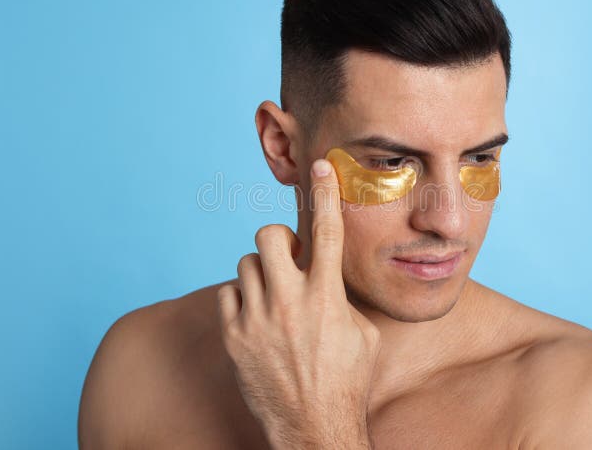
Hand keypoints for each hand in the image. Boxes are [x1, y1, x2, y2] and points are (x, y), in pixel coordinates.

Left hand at [217, 158, 380, 448]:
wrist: (313, 428)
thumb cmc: (347, 382)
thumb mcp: (363, 334)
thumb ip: (342, 297)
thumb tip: (327, 276)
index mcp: (327, 297)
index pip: (328, 232)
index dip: (325, 193)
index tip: (321, 168)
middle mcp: (290, 302)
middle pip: (268, 236)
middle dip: (279, 239)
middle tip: (289, 257)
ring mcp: (257, 320)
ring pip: (246, 264)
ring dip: (262, 272)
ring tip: (274, 296)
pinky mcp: (235, 339)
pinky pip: (228, 295)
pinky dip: (242, 298)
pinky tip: (257, 317)